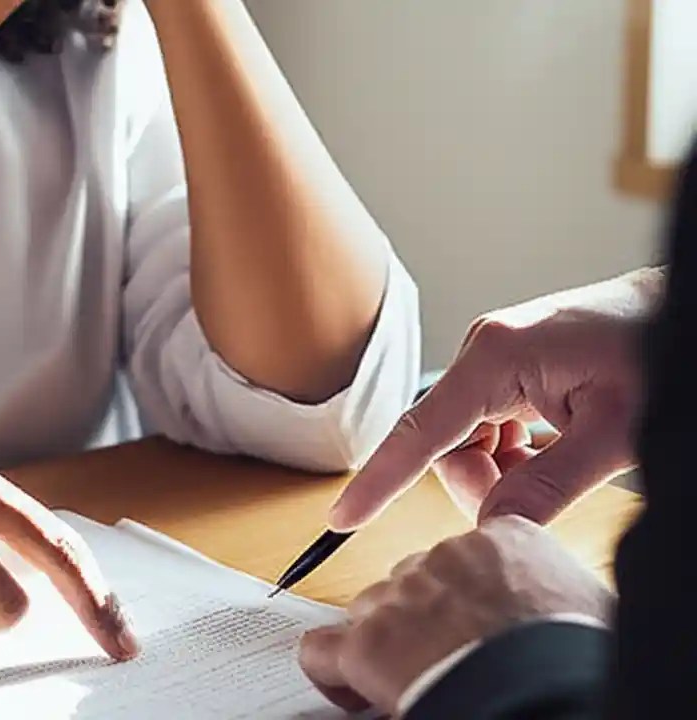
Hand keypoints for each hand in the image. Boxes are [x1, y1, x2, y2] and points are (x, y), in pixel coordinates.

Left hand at [299, 516, 613, 714]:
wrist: (545, 694)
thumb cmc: (574, 659)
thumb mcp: (584, 604)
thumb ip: (550, 585)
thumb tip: (556, 601)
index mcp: (505, 540)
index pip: (466, 555)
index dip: (463, 596)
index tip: (471, 623)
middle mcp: (443, 557)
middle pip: (414, 582)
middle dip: (422, 621)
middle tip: (444, 661)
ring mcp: (398, 596)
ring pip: (372, 613)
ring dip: (385, 644)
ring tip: (413, 682)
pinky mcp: (366, 641)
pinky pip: (321, 650)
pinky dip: (331, 672)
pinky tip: (355, 693)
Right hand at [330, 268, 662, 530]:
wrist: (681, 308)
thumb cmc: (657, 350)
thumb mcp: (615, 434)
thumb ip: (548, 485)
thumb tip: (492, 527)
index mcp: (496, 356)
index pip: (419, 432)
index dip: (379, 481)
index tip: (343, 518)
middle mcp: (483, 350)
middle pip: (445, 447)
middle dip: (485, 483)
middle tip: (541, 494)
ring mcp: (494, 358)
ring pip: (466, 444)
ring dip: (505, 470)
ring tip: (561, 463)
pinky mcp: (508, 368)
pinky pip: (487, 430)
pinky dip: (515, 455)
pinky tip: (553, 450)